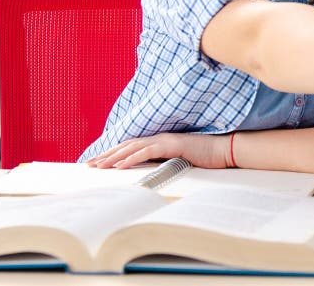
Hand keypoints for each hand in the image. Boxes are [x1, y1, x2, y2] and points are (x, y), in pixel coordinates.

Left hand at [86, 132, 231, 169]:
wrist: (225, 150)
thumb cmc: (206, 157)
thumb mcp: (181, 161)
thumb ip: (166, 163)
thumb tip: (151, 174)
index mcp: (161, 141)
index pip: (132, 146)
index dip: (114, 153)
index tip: (98, 162)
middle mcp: (160, 138)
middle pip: (127, 145)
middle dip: (106, 154)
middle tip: (89, 164)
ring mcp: (165, 140)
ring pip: (132, 147)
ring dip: (113, 156)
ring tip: (98, 165)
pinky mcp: (172, 145)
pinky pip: (146, 151)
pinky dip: (131, 158)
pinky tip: (119, 165)